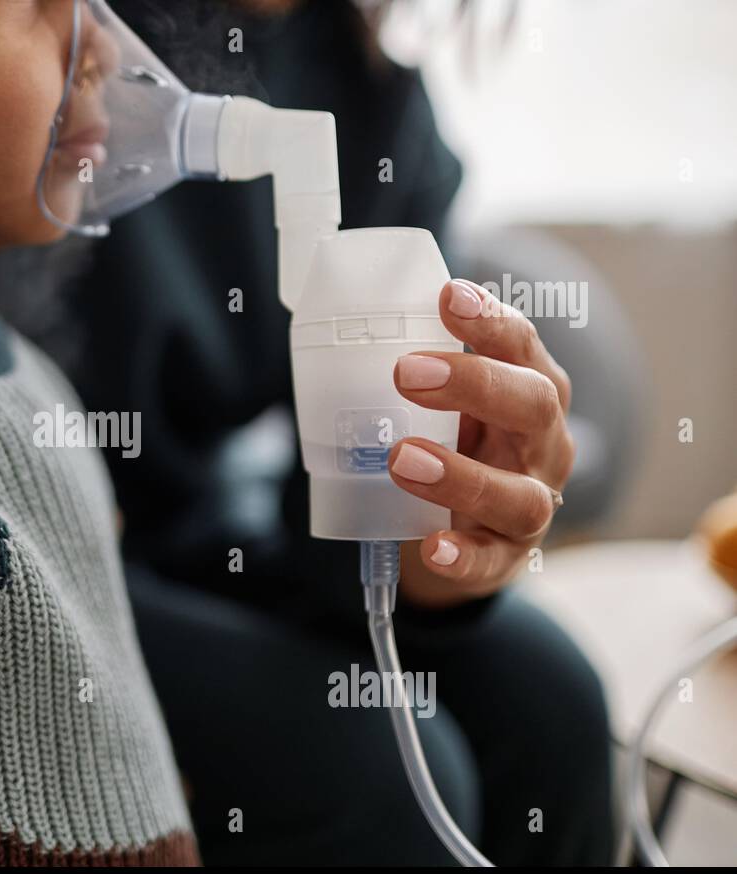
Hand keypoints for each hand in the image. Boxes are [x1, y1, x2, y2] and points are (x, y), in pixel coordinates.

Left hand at [390, 279, 574, 607]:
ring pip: (518, 493)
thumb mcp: (444, 399)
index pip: (521, 346)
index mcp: (529, 389)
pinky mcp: (506, 556)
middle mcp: (543, 443)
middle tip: (406, 372)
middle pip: (533, 405)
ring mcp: (532, 503)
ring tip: (402, 458)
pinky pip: (490, 560)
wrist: (460, 526)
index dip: (491, 320)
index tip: (449, 297)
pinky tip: (433, 547)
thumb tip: (347, 315)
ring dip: (460, 475)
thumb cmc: (453, 442)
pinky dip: (463, 555)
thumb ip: (417, 364)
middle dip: (473, 384)